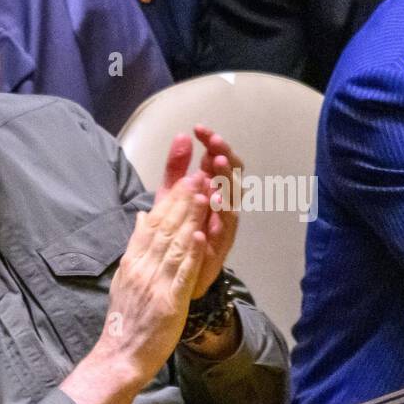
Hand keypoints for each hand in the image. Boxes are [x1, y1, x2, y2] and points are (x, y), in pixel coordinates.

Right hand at [60, 177, 206, 403]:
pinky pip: (182, 271)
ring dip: (192, 217)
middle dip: (183, 200)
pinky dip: (192, 251)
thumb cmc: (125, 319)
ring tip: (205, 194)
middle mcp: (141, 267)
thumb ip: (135, 247)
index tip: (184, 180)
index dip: (170, 200)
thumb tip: (139, 219)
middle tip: (199, 175)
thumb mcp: (124, 278)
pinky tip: (201, 232)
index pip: (151, 223)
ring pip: (175, 243)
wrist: (121, 354)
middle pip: (164, 228)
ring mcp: (155, 282)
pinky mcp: (169, 300)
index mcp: (132, 261)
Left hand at [155, 129, 242, 297]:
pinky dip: (217, 222)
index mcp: (214, 191)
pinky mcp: (218, 251)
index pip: (221, 162)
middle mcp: (224, 208)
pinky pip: (222, 236)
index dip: (214, 145)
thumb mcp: (169, 196)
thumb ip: (176, 168)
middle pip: (233, 180)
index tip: (200, 130)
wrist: (171, 273)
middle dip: (226, 164)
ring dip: (225, 191)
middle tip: (215, 149)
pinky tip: (211, 211)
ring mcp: (223, 230)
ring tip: (215, 177)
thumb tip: (183, 135)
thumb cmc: (174, 231)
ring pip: (231, 206)